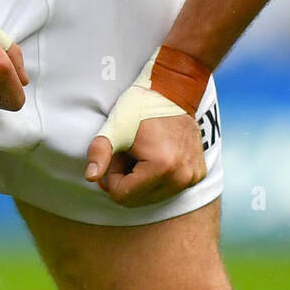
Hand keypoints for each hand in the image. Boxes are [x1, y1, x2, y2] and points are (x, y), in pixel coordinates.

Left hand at [85, 111, 205, 207]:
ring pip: (153, 197)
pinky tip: (160, 154)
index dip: (114, 174)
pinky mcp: (199, 174)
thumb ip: (100, 152)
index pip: (123, 195)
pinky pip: (169, 189)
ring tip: (145, 151)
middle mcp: (182, 177)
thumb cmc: (140, 106)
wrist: (175, 90)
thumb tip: (91, 177)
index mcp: (162, 168)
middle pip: (138, 200)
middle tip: (131, 151)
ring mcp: (193, 177)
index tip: (121, 151)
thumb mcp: (115, 127)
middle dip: (128, 178)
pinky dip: (159, 177)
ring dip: (142, 179)